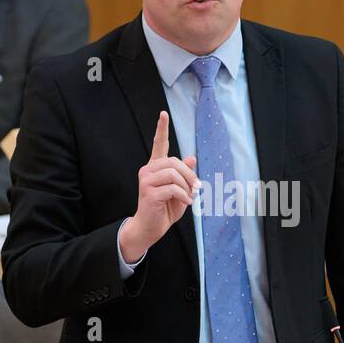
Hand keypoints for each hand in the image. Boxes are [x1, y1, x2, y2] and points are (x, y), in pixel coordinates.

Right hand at [119, 111, 198, 262]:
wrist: (150, 228)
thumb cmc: (164, 209)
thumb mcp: (180, 190)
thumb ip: (184, 175)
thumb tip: (191, 158)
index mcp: (155, 167)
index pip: (158, 144)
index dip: (161, 129)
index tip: (163, 114)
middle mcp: (148, 170)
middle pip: (174, 162)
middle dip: (189, 175)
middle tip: (197, 188)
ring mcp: (146, 181)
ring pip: (174, 174)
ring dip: (187, 187)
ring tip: (188, 197)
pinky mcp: (149, 192)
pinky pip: (173, 188)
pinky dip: (184, 196)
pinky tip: (186, 203)